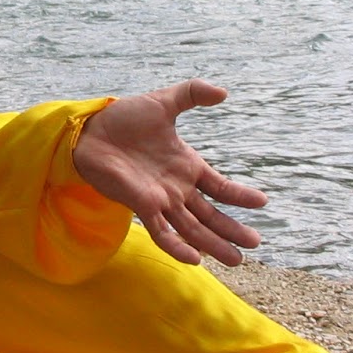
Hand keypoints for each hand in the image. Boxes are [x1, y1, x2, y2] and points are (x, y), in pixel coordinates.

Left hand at [71, 79, 265, 266]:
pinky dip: (178, 245)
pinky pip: (162, 231)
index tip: (263, 202)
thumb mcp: (164, 102)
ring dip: (214, 245)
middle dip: (232, 230)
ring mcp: (160, 199)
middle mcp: (176, 187)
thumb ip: (193, 94)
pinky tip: (195, 259)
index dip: (240, 195)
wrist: (89, 130)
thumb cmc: (123, 118)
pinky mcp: (141, 205)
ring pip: (192, 229)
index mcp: (186, 165)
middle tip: (255, 243)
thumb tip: (224, 92)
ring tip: (237, 260)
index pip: (219, 187)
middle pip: (210, 215)